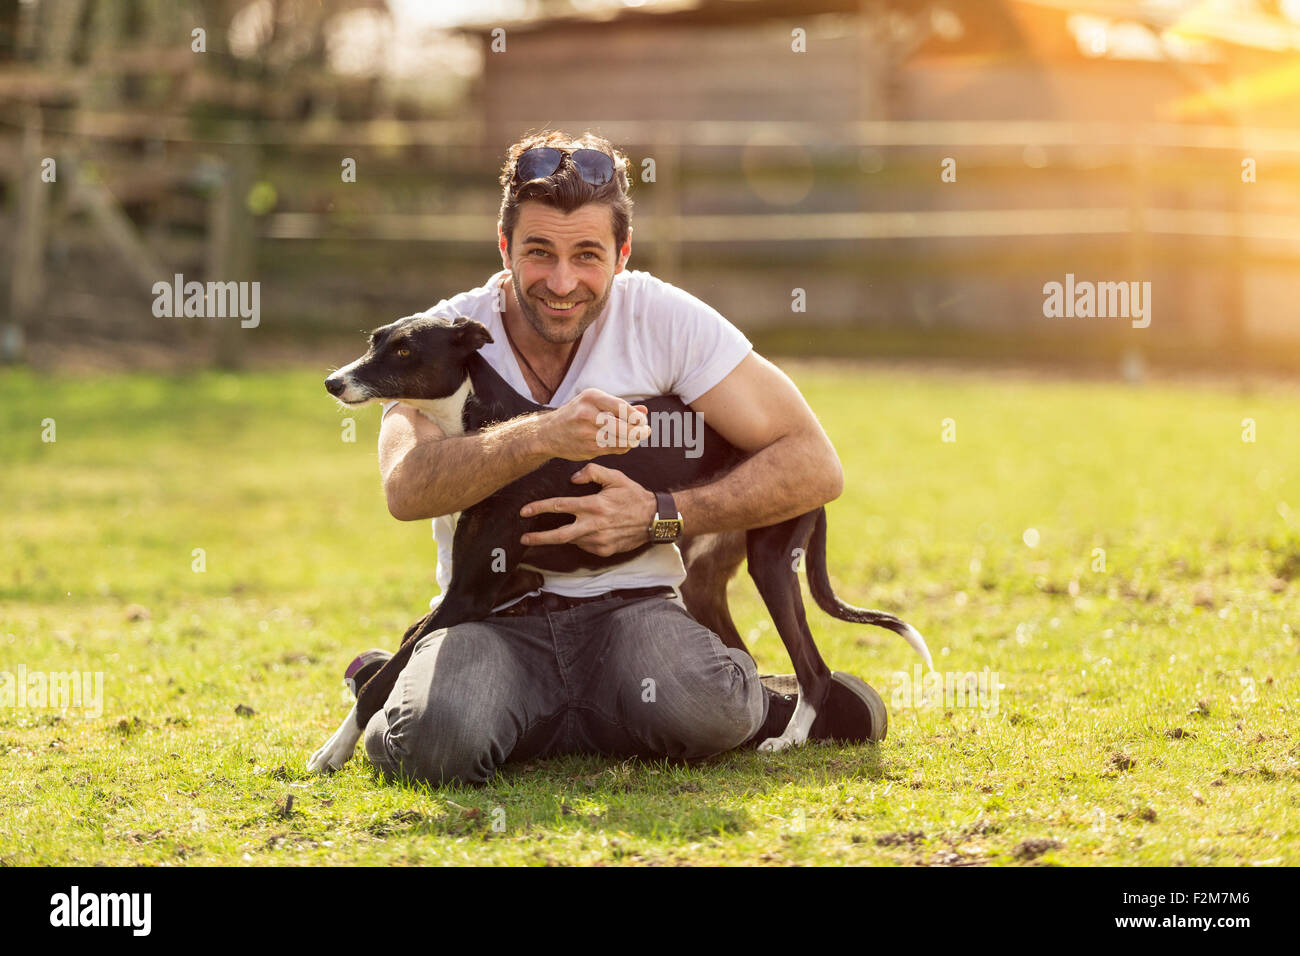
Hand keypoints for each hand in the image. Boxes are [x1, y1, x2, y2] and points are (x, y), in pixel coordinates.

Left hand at [519, 463, 657, 555]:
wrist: (654, 519)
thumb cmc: (634, 496)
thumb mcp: (616, 477)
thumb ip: (592, 472)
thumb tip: (573, 478)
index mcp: (594, 505)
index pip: (559, 506)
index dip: (539, 509)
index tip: (524, 512)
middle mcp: (594, 526)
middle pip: (558, 535)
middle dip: (538, 538)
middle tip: (523, 539)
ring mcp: (599, 541)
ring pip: (572, 540)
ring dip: (562, 536)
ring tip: (555, 532)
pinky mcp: (604, 551)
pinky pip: (585, 545)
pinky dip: (580, 538)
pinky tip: (585, 531)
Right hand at [537, 388, 649, 461]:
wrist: (548, 433)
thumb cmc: (576, 414)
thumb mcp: (593, 402)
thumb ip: (619, 406)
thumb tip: (644, 412)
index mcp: (591, 397)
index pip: (622, 407)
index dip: (636, 416)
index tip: (643, 420)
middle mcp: (588, 414)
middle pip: (623, 426)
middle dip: (639, 431)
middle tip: (646, 431)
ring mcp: (587, 433)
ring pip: (620, 440)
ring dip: (633, 440)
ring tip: (637, 437)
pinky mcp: (588, 448)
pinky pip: (614, 449)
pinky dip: (623, 447)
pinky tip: (625, 443)